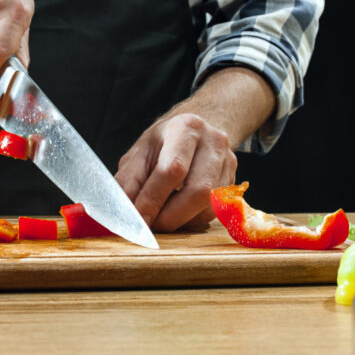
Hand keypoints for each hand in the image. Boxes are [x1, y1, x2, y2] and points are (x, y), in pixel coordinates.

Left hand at [115, 112, 235, 231]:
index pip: (173, 169)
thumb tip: (120, 212)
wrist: (196, 133)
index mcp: (186, 127)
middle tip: (149, 227)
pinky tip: (178, 214)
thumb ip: (128, 180)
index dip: (153, 199)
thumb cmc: (164, 143)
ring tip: (161, 219)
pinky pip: (215, 212)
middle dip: (169, 216)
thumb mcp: (140, 152)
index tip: (138, 221)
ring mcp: (229, 162)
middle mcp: (214, 142)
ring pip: (209, 206)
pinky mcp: (234, 182)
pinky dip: (192, 220)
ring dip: (181, 221)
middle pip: (198, 190)